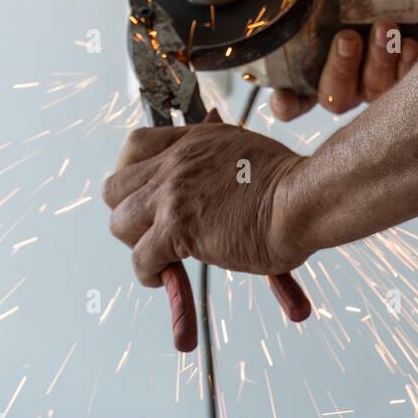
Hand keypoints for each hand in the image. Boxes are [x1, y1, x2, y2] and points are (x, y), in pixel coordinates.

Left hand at [102, 112, 302, 284]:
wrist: (302, 199)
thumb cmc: (287, 181)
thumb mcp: (243, 147)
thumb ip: (217, 151)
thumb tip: (209, 142)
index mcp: (193, 139)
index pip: (135, 145)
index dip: (130, 173)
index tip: (141, 193)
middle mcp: (177, 161)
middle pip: (115, 187)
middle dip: (127, 212)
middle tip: (149, 229)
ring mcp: (174, 193)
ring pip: (120, 223)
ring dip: (136, 244)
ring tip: (159, 255)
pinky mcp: (178, 228)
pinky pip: (141, 259)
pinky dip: (150, 274)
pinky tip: (167, 277)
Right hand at [270, 0, 417, 121]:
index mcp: (330, 60)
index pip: (298, 97)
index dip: (287, 103)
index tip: (283, 94)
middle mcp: (356, 82)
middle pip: (334, 98)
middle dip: (338, 68)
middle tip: (347, 38)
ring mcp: (387, 88)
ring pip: (373, 92)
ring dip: (377, 59)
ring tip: (386, 25)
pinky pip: (409, 89)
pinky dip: (408, 65)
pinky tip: (412, 43)